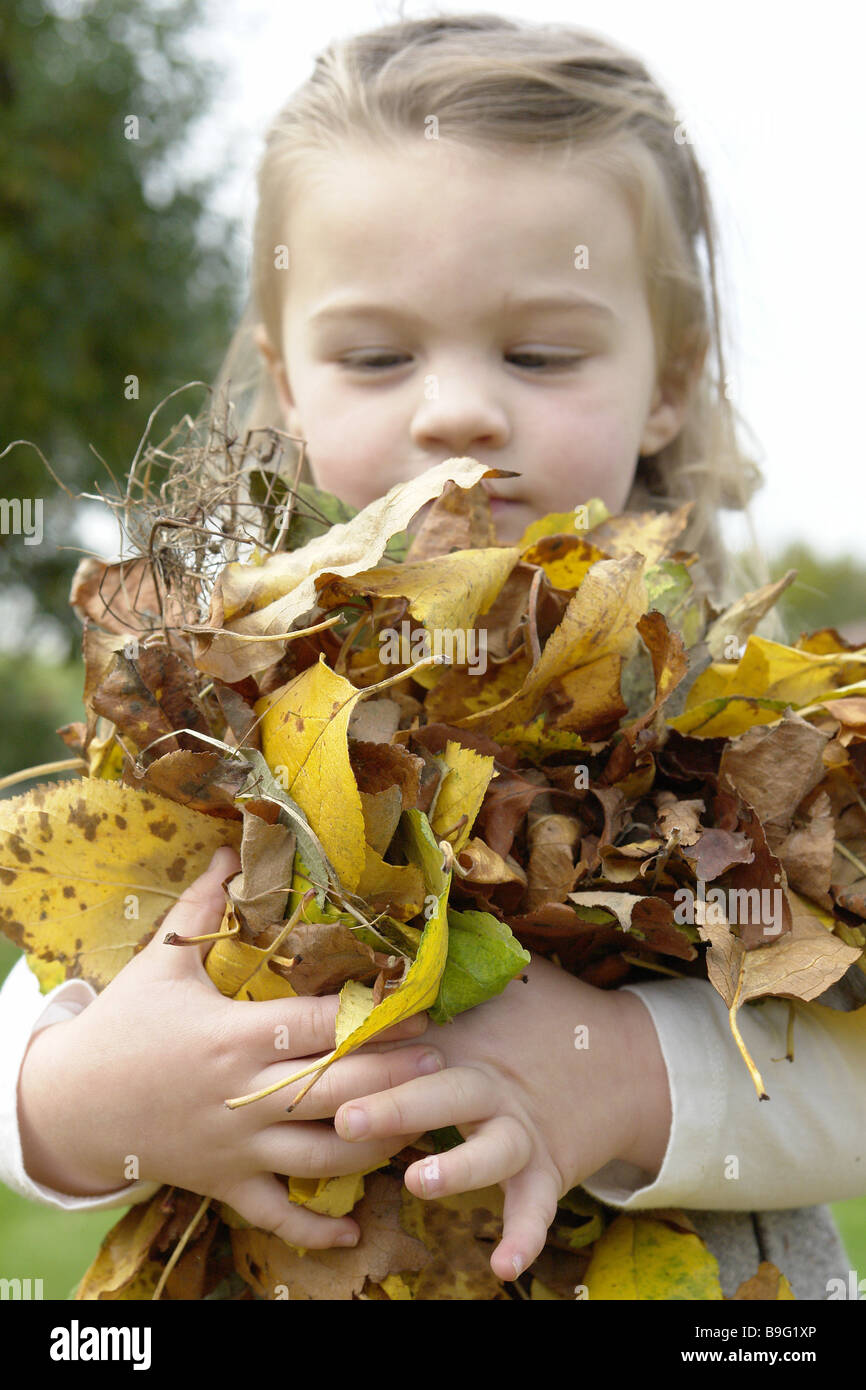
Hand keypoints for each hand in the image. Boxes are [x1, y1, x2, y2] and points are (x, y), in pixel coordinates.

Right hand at [17, 846, 444, 1249]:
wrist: (70, 1106)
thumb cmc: (122, 1027)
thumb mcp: (160, 963)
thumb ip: (201, 907)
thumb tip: (231, 849)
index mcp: (231, 1037)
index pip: (315, 1027)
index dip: (369, 1017)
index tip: (416, 1003)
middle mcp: (241, 1096)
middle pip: (332, 1092)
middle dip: (391, 1077)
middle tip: (440, 1060)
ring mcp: (236, 1148)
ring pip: (320, 1157)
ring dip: (374, 1143)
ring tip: (418, 1123)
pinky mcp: (225, 1184)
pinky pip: (277, 1217)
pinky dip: (316, 1228)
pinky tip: (355, 1223)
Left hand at [334, 952, 671, 1279]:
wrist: (630, 1059)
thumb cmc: (549, 1016)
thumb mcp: (502, 981)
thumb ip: (449, 961)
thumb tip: (396, 918)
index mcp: (468, 1039)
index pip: (412, 1043)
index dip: (368, 1050)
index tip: (321, 1054)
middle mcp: (491, 1085)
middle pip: (442, 1094)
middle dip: (394, 1107)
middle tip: (348, 1118)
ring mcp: (521, 1131)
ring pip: (487, 1152)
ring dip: (456, 1168)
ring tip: (419, 1181)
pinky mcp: (548, 1169)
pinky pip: (535, 1209)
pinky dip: (523, 1237)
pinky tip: (502, 1267)